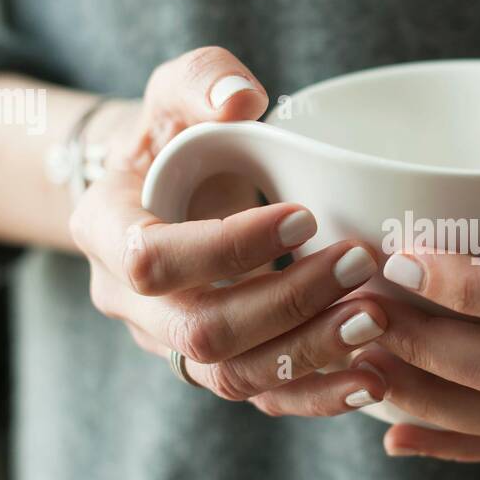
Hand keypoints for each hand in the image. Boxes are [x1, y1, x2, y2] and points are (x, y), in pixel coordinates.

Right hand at [70, 47, 388, 415]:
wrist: (165, 195)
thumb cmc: (174, 138)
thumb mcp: (175, 93)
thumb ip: (202, 80)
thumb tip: (240, 99)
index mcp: (104, 230)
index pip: (154, 259)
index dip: (229, 247)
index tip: (304, 215)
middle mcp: (130, 303)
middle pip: (201, 330)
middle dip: (286, 303)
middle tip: (357, 264)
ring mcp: (169, 344)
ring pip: (231, 376)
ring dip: (309, 353)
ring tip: (375, 320)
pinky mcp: (215, 367)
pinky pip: (260, 399)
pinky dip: (318, 395)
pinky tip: (372, 378)